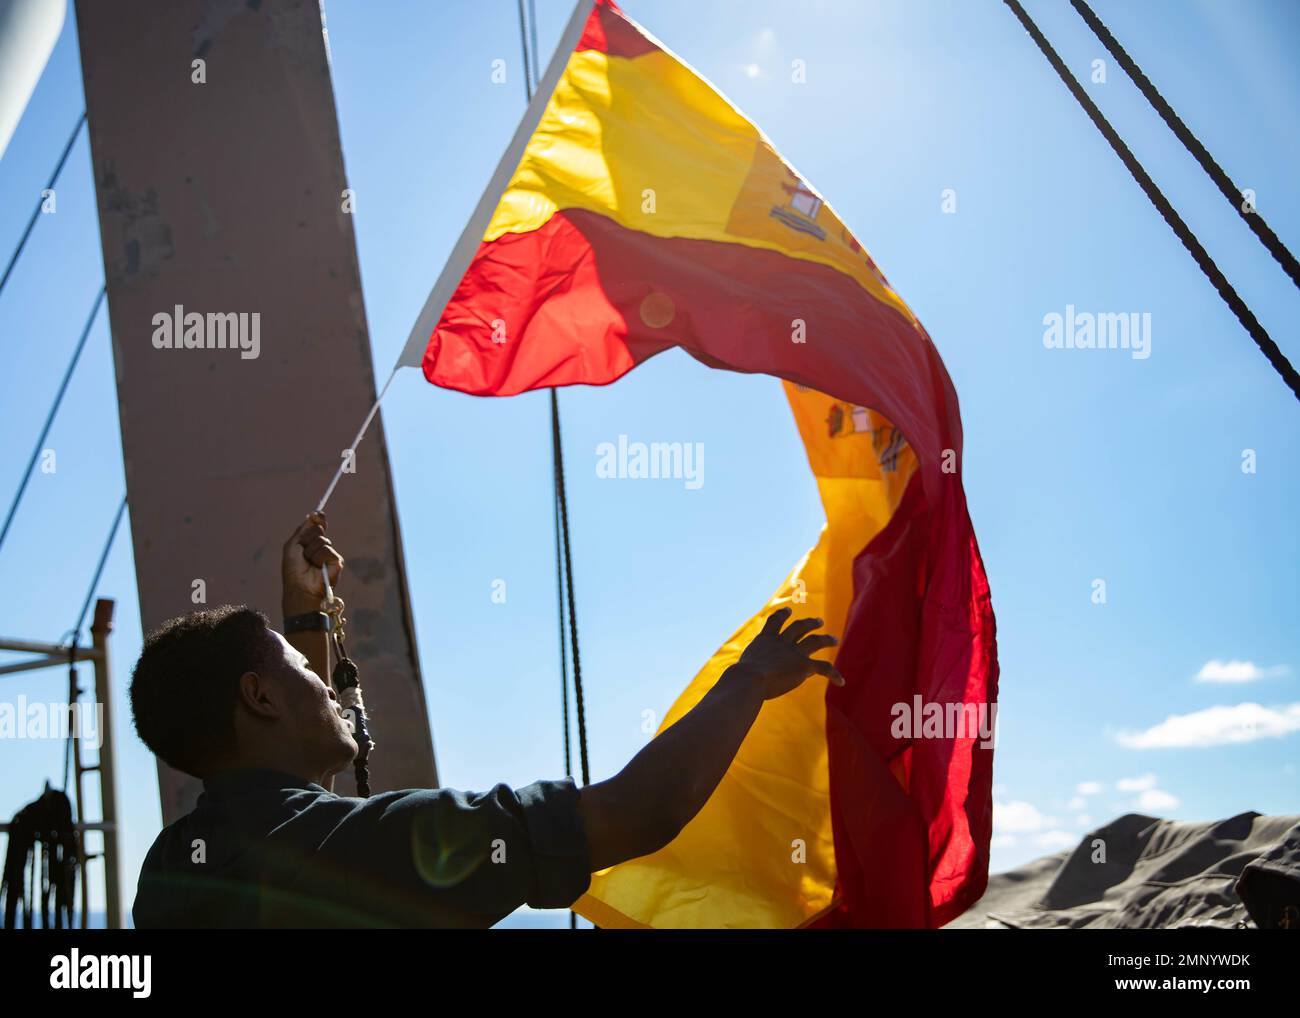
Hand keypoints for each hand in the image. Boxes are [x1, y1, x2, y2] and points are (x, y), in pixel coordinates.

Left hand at [281, 512, 343, 615]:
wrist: (299, 587)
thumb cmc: (293, 569)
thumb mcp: (293, 545)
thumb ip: (303, 529)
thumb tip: (315, 513)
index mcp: (310, 541)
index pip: (317, 524)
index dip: (317, 519)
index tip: (315, 515)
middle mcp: (321, 546)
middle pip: (317, 529)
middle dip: (307, 539)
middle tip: (303, 552)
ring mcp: (330, 553)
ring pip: (321, 540)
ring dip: (310, 552)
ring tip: (309, 563)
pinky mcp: (337, 561)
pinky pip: (327, 550)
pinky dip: (319, 558)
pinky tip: (317, 567)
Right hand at [728, 607, 843, 700]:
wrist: (749, 679)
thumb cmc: (740, 679)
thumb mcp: (742, 669)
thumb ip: (748, 670)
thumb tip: (745, 679)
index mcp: (765, 640)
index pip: (775, 622)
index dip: (782, 615)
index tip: (787, 611)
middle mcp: (781, 642)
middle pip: (799, 627)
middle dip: (809, 623)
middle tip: (818, 621)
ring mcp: (793, 652)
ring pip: (814, 641)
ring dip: (826, 639)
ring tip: (834, 639)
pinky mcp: (803, 665)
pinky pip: (823, 668)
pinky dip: (834, 674)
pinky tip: (841, 682)